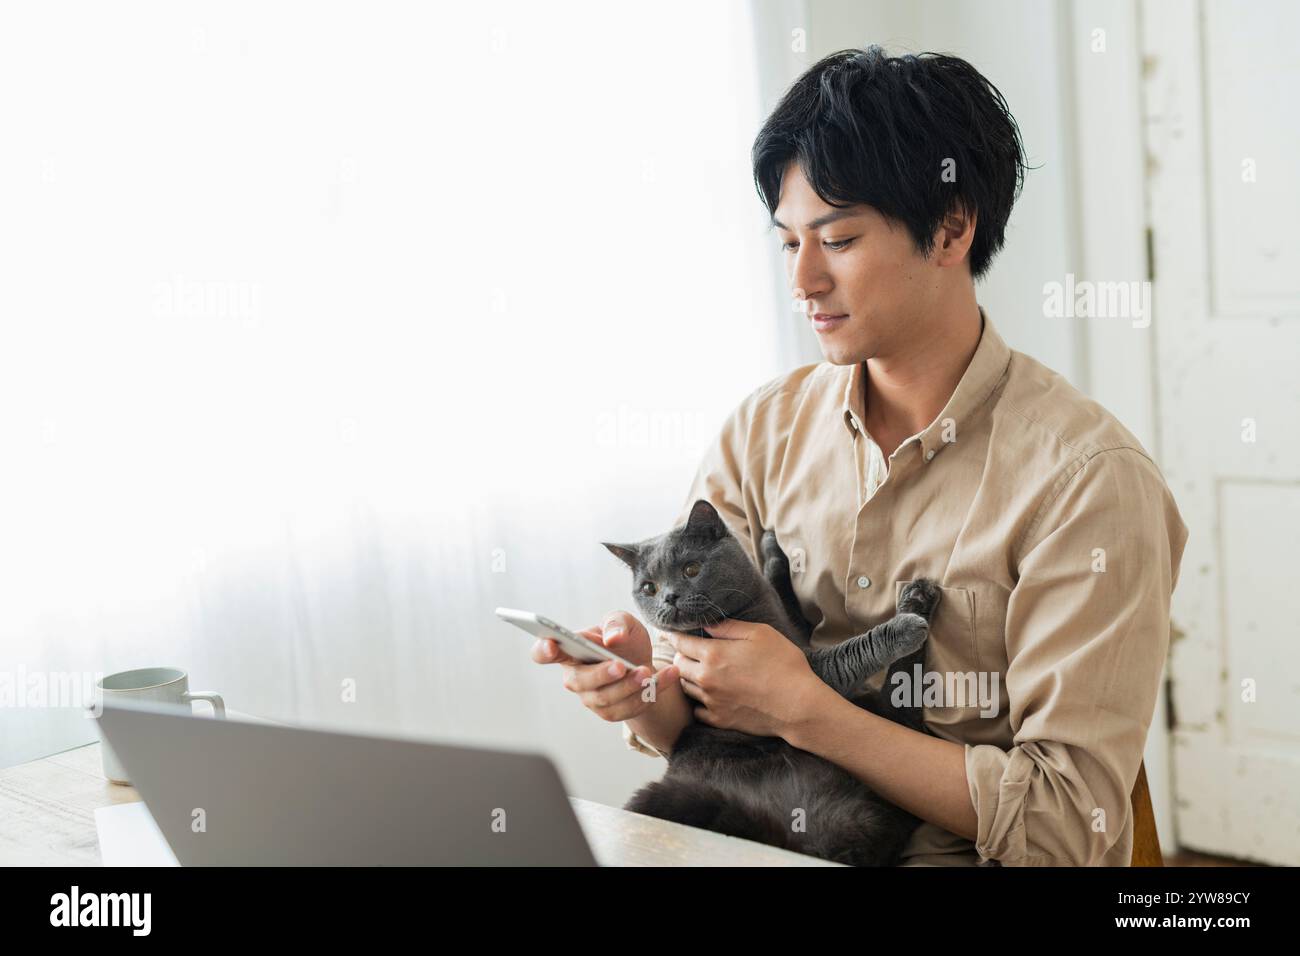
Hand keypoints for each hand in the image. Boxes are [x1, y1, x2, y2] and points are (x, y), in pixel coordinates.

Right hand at [531, 610, 679, 722]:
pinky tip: (668, 675)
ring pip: (606, 699)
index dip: (543, 650)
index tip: (551, 644)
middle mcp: (575, 677)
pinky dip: (652, 692)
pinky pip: (629, 708)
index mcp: (569, 650)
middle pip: (579, 682)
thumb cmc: (624, 639)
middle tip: (623, 666)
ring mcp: (591, 698)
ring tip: (649, 672)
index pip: (544, 653)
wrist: (643, 661)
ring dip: (629, 687)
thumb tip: (612, 639)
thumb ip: (617, 623)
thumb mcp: (624, 622)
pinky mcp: (612, 712)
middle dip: (602, 675)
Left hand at [665, 618, 825, 737]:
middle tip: (686, 651)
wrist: (798, 705)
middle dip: (679, 655)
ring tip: (695, 670)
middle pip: (678, 665)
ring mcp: (711, 701)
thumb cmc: (783, 665)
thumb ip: (729, 627)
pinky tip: (707, 695)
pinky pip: (696, 709)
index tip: (667, 633)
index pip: (680, 642)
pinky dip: (698, 701)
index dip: (672, 635)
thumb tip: (707, 624)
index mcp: (714, 654)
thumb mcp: (760, 634)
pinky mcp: (719, 720)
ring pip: (685, 687)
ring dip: (687, 677)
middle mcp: (706, 679)